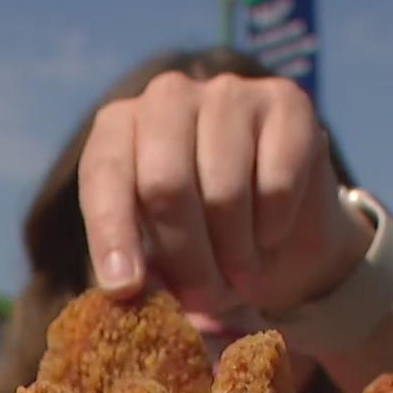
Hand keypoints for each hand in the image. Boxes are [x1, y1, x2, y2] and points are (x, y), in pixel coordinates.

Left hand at [78, 71, 372, 318]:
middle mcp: (167, 96)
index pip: (105, 174)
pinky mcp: (286, 102)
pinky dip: (273, 229)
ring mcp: (229, 93)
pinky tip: (271, 233)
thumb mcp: (158, 260)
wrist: (279, 230)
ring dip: (235, 253)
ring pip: (224, 192)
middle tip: (202, 299)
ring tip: (240, 273)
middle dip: (185, 257)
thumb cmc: (202, 241)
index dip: (112, 233)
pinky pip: (276, 184)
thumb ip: (137, 270)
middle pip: (165, 184)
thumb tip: (128, 293)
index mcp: (118, 127)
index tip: (124, 289)